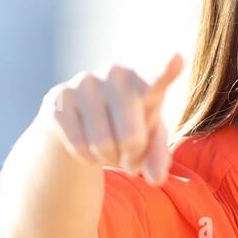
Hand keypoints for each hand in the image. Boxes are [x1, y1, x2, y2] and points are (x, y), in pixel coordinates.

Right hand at [37, 54, 183, 184]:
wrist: (81, 120)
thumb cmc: (127, 126)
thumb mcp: (149, 139)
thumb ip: (158, 157)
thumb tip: (156, 179)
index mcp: (144, 81)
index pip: (158, 79)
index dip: (167, 71)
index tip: (179, 58)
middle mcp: (115, 74)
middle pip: (131, 138)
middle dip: (131, 157)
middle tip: (129, 157)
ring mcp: (84, 83)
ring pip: (102, 145)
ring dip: (109, 159)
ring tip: (109, 150)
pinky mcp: (58, 100)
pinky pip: (79, 146)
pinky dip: (88, 158)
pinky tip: (88, 148)